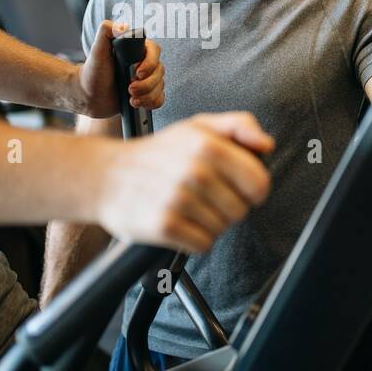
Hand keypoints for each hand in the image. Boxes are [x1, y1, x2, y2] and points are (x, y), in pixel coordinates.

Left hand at [77, 20, 164, 118]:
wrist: (87, 95)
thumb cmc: (92, 71)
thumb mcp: (97, 49)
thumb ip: (106, 31)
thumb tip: (123, 26)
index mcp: (135, 50)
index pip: (155, 51)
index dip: (150, 63)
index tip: (137, 73)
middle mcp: (143, 63)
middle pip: (159, 71)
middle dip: (146, 84)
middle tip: (129, 89)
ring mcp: (146, 79)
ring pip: (160, 86)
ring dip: (147, 95)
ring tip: (130, 98)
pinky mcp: (146, 94)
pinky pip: (159, 98)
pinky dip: (151, 103)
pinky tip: (136, 104)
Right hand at [96, 112, 274, 252]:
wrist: (105, 176)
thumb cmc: (156, 153)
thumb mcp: (198, 126)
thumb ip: (239, 126)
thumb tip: (266, 144)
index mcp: (207, 145)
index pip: (259, 183)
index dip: (252, 189)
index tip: (236, 187)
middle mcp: (194, 172)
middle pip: (241, 210)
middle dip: (227, 206)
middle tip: (203, 195)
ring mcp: (177, 200)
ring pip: (222, 229)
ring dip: (209, 222)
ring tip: (187, 206)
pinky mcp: (163, 226)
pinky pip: (202, 244)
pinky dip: (194, 238)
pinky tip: (178, 220)